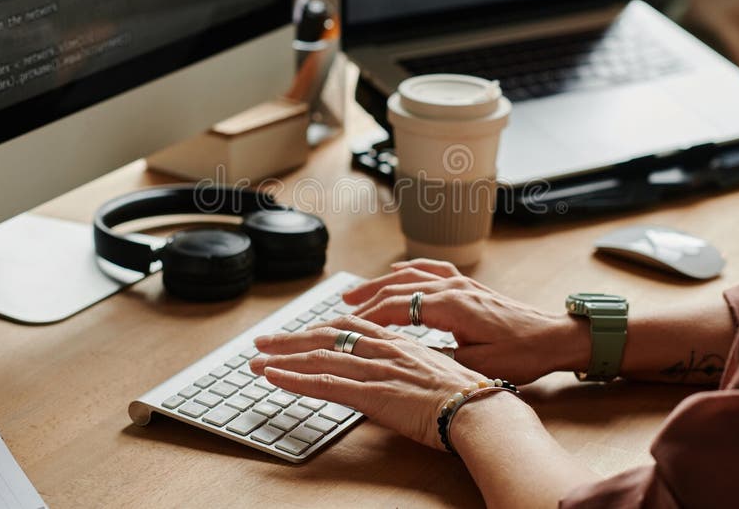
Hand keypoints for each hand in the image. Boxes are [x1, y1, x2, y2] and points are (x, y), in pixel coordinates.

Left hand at [251, 315, 488, 449]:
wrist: (482, 410)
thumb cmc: (469, 398)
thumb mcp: (437, 374)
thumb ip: (411, 372)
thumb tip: (399, 382)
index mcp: (400, 343)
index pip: (350, 328)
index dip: (320, 328)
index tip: (300, 333)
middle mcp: (384, 349)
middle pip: (327, 334)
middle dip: (292, 337)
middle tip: (263, 340)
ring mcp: (377, 369)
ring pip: (320, 356)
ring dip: (283, 357)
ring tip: (256, 359)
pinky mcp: (372, 392)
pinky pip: (325, 383)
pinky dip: (294, 378)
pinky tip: (273, 377)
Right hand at [342, 259, 587, 383]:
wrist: (554, 337)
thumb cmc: (522, 354)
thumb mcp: (477, 364)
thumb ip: (439, 355)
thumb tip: (407, 355)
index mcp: (452, 306)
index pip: (397, 307)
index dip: (369, 317)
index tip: (348, 327)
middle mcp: (453, 287)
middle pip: (399, 287)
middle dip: (367, 296)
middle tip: (341, 307)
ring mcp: (462, 283)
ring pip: (411, 275)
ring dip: (382, 282)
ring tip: (357, 292)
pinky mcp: (469, 285)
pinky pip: (431, 270)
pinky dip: (409, 270)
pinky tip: (398, 271)